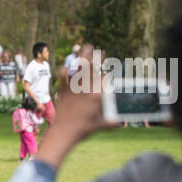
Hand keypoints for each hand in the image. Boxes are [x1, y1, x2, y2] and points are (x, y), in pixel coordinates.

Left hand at [34, 44, 116, 168]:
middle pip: (93, 70)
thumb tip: (119, 123)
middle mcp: (85, 90)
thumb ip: (110, 122)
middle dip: (97, 58)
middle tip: (100, 51)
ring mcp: (73, 90)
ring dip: (82, 58)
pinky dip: (64, 72)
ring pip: (79, 70)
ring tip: (85, 48)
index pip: (105, 80)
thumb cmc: (83, 130)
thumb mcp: (99, 126)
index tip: (108, 70)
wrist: (63, 133)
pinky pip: (63, 78)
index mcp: (97, 97)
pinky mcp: (62, 92)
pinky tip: (65, 66)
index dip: (107, 73)